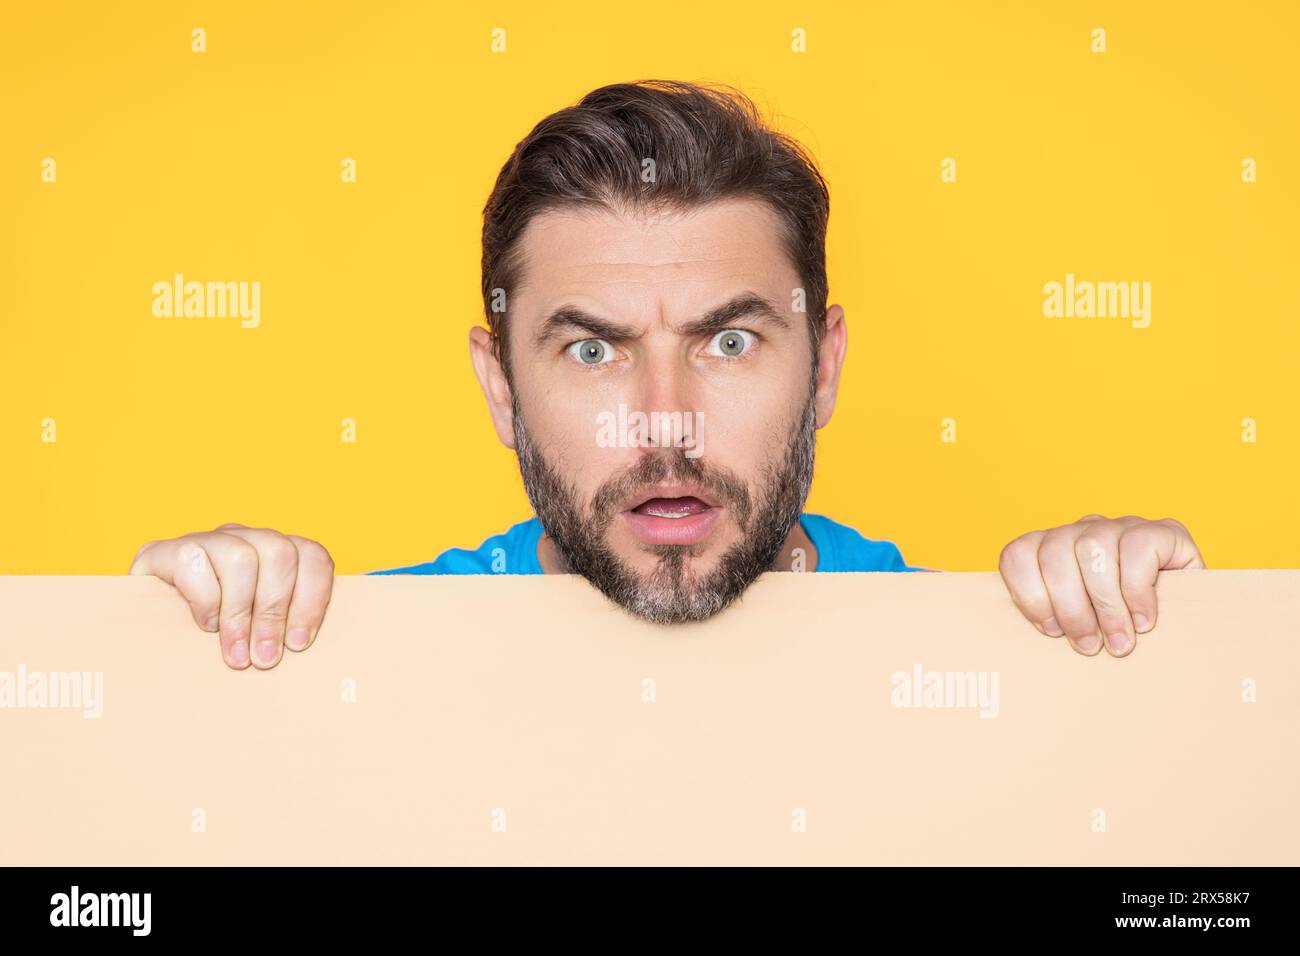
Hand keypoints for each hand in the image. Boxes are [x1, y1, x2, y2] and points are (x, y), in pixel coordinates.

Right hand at [130, 523, 334, 669]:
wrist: (149, 636)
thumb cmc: (218, 641)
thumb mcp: (259, 633)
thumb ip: (284, 631)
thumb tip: (302, 649)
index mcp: (276, 551)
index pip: (312, 556)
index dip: (312, 599)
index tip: (299, 643)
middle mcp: (244, 538)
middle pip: (279, 553)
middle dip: (274, 611)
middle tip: (265, 657)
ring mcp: (205, 540)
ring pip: (240, 558)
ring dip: (240, 614)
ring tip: (236, 654)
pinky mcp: (164, 551)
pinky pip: (193, 563)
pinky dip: (205, 601)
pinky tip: (205, 625)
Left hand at [997, 514, 1205, 656]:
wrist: (1194, 627)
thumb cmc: (1123, 632)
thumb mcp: (1082, 626)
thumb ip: (1055, 624)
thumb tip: (1034, 645)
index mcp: (1053, 548)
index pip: (1019, 554)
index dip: (1029, 594)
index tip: (1050, 631)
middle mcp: (1083, 530)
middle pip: (1055, 553)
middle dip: (1069, 607)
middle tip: (1088, 646)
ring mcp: (1121, 526)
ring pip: (1093, 548)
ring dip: (1104, 603)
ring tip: (1118, 641)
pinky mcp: (1163, 531)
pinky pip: (1137, 550)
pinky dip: (1137, 592)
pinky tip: (1144, 620)